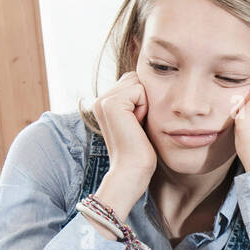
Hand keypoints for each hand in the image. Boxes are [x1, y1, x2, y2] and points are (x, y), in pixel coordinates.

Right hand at [92, 70, 155, 185]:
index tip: (137, 124)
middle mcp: (100, 99)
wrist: (131, 171)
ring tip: (136, 125)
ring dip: (144, 104)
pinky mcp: (112, 103)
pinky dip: (144, 107)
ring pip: (137, 83)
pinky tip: (136, 124)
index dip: (143, 100)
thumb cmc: (140, 151)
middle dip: (144, 99)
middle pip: (135, 79)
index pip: (132, 82)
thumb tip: (149, 82)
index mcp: (104, 103)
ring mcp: (104, 100)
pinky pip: (139, 90)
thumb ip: (136, 102)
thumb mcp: (137, 121)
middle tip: (137, 125)